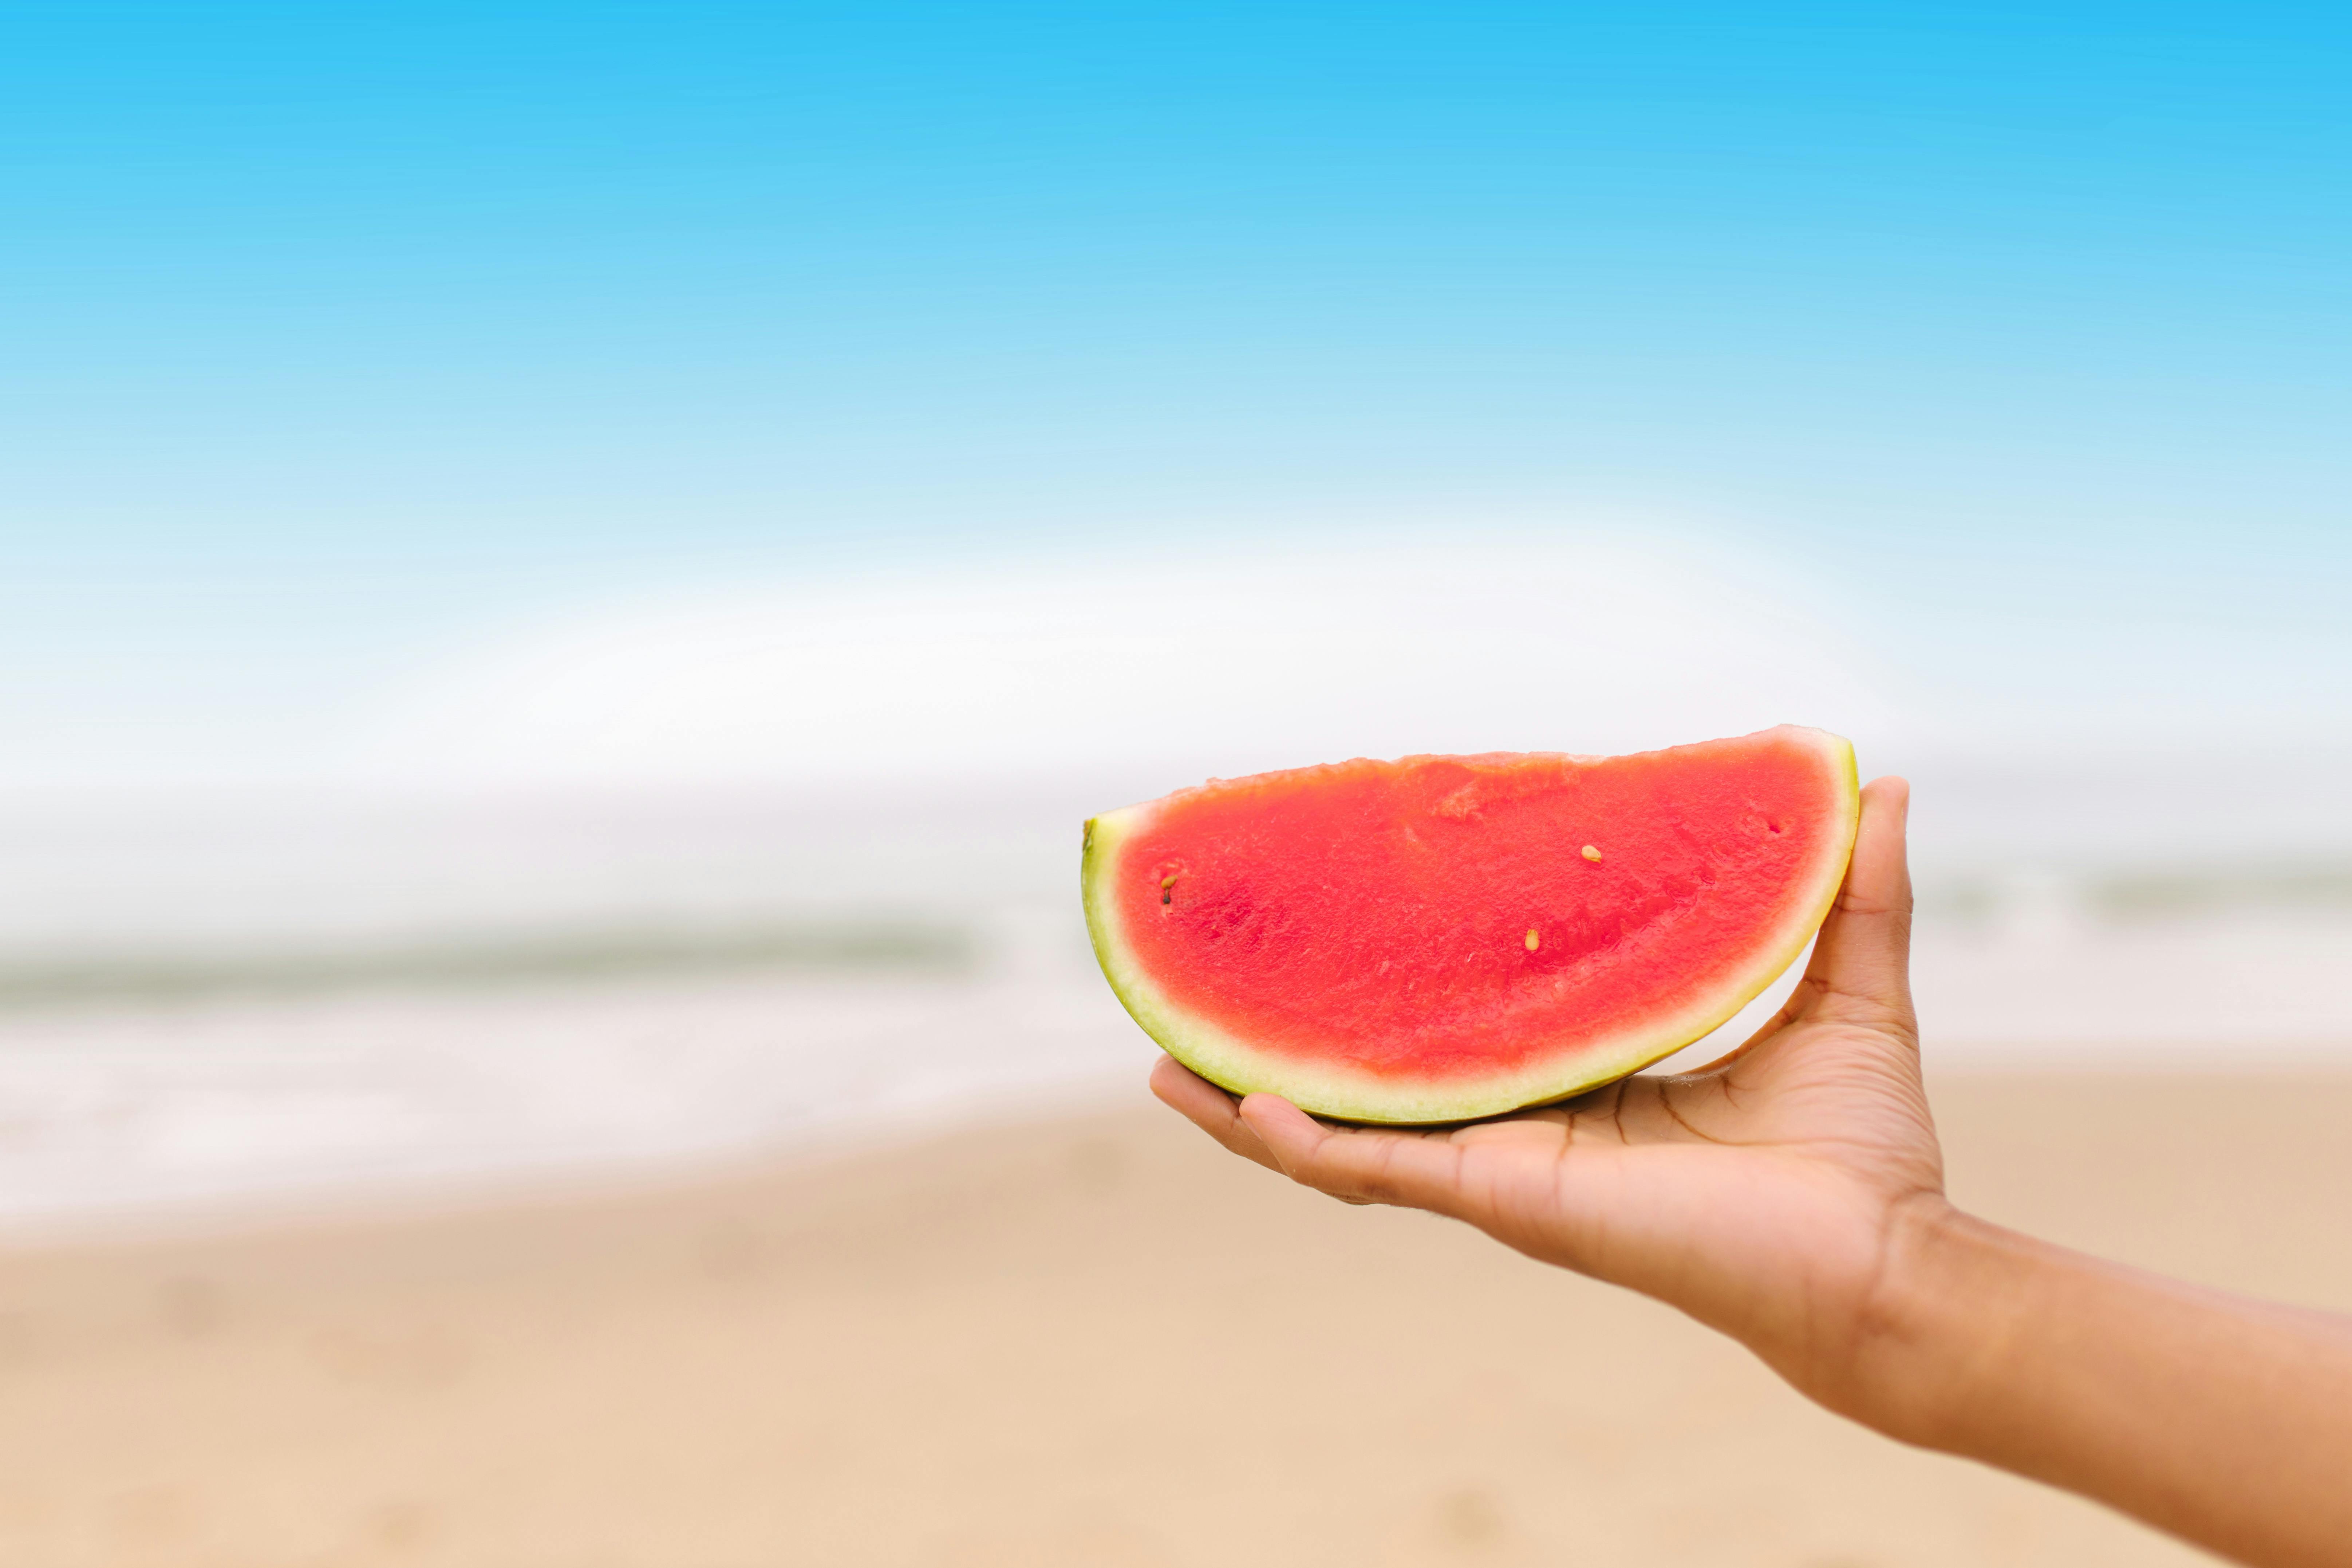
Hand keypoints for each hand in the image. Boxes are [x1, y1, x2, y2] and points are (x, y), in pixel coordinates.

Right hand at [1152, 776, 1944, 1413]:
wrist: (1887, 1264)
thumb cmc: (1863, 1149)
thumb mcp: (1839, 987)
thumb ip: (1842, 888)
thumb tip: (1870, 777)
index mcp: (1583, 1084)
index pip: (1470, 1028)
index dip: (1407, 981)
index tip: (1351, 923)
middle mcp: (1527, 1128)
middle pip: (1384, 1082)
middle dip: (1297, 1044)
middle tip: (1219, 984)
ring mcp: (1506, 1169)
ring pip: (1351, 1133)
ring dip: (1254, 1098)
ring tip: (1169, 1054)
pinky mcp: (1507, 1198)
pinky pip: (1378, 1169)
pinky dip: (1300, 1139)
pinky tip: (1236, 1102)